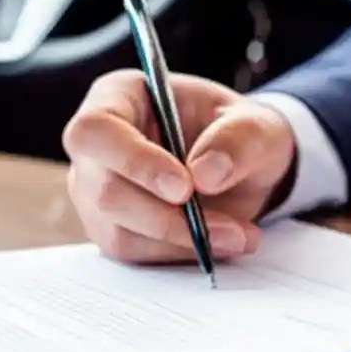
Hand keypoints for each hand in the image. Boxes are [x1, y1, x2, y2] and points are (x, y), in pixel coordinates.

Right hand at [62, 69, 295, 263]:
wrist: (238, 166)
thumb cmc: (234, 132)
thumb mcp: (254, 123)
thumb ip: (237, 139)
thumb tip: (206, 174)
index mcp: (117, 97)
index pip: (97, 131)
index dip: (134, 162)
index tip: (184, 188)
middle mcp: (96, 146)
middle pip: (105, 190)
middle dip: (166, 216)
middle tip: (227, 226)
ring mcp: (96, 191)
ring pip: (117, 231)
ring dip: (180, 241)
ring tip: (237, 235)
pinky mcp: (110, 228)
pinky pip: (133, 254)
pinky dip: (179, 254)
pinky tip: (217, 243)